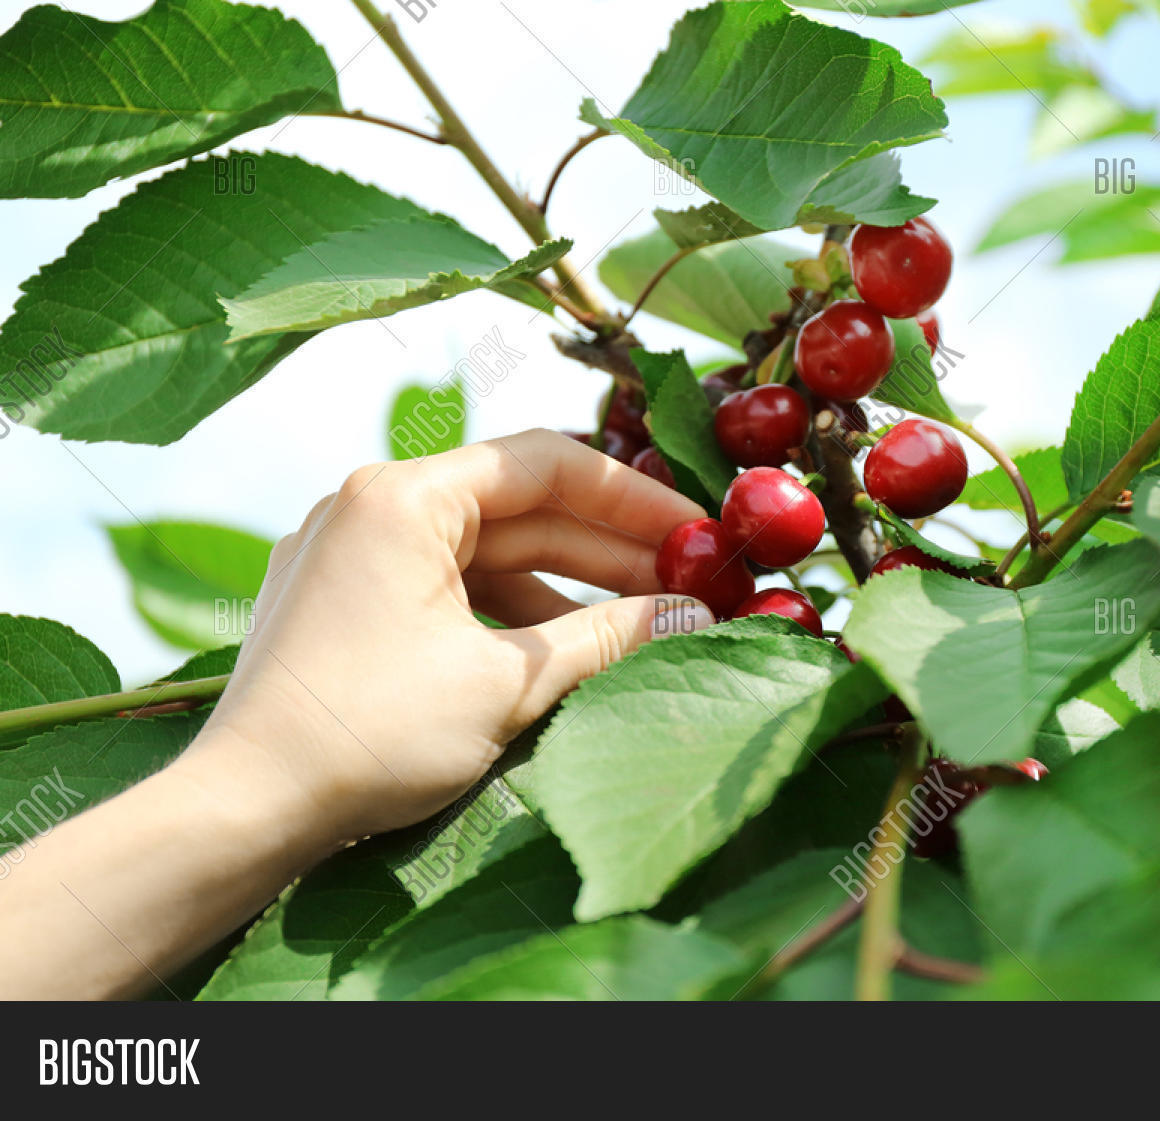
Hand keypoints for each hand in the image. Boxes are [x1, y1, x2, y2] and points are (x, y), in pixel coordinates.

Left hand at [189, 428, 711, 848]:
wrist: (245, 809)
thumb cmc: (370, 736)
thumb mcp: (509, 683)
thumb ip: (609, 638)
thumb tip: (692, 616)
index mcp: (402, 497)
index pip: (545, 464)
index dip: (633, 497)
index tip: (695, 531)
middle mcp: (370, 507)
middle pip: (519, 508)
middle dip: (607, 549)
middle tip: (688, 582)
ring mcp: (352, 555)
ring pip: (487, 554)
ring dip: (565, 589)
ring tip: (642, 624)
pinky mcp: (344, 603)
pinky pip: (448, 589)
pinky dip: (510, 615)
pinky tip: (569, 651)